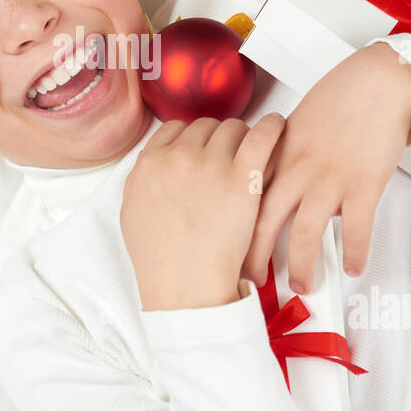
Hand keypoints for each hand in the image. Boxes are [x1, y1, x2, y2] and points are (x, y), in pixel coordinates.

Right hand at [121, 114, 285, 311]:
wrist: (185, 285)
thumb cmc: (161, 258)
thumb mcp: (132, 212)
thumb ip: (141, 180)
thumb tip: (151, 167)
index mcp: (151, 162)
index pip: (175, 129)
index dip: (191, 138)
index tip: (202, 148)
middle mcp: (180, 156)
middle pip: (206, 127)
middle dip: (218, 140)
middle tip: (228, 158)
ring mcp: (212, 164)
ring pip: (234, 128)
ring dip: (243, 138)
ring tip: (252, 153)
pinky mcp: (243, 177)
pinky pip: (263, 134)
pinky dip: (272, 125)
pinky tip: (277, 127)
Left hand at [242, 42, 410, 292]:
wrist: (377, 83)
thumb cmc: (339, 100)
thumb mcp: (295, 127)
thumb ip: (279, 158)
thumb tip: (267, 184)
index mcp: (278, 156)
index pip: (244, 199)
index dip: (232, 228)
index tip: (225, 248)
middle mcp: (297, 170)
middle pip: (265, 223)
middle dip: (255, 258)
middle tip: (251, 281)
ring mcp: (330, 180)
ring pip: (306, 234)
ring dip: (302, 266)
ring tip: (302, 285)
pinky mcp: (363, 186)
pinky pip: (356, 230)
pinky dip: (354, 253)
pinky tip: (353, 266)